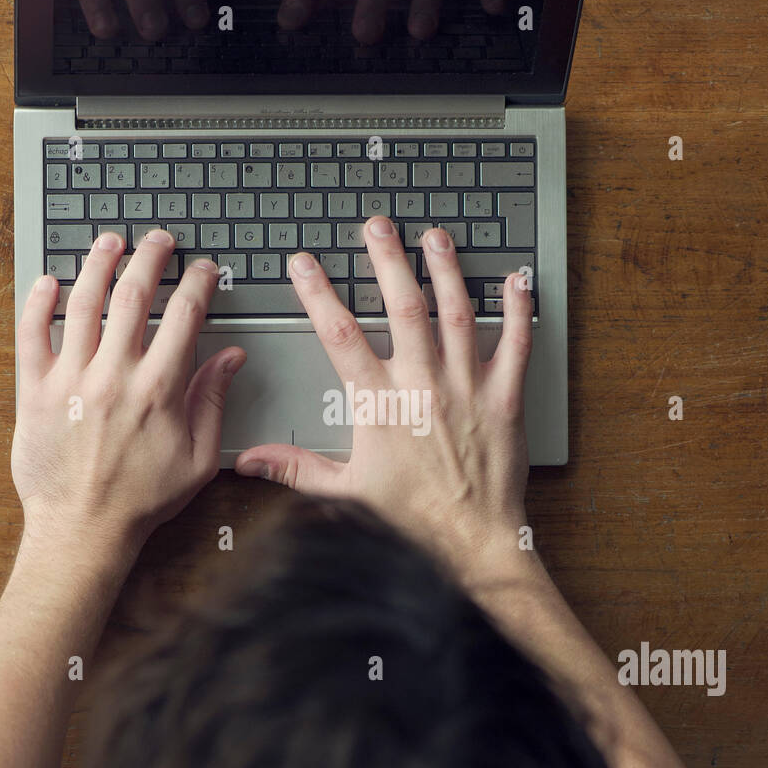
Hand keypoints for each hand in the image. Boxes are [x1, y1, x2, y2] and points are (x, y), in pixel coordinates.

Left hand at [12, 232, 245, 558]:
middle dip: (150, 257)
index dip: (198, 283)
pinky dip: (38, 300)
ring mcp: (70, 380)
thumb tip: (232, 358)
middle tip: (158, 241)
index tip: (203, 270)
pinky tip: (50, 281)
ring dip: (99, 263)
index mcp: (159, 390)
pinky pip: (30, 333)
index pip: (185, 316)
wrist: (84, 530)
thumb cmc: (141, 500)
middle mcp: (114, 376)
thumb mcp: (198, 457)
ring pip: (83, 302)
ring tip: (110, 243)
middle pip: (134, 295)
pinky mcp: (34, 390)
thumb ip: (214, 401)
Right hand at [235, 220, 532, 579]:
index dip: (318, 294)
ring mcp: (466, 387)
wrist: (471, 541)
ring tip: (434, 237)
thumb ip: (296, 467)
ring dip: (445, 270)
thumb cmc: (412, 519)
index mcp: (380, 403)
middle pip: (401, 306)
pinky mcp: (504, 398)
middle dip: (386, 260)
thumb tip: (250, 461)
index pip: (340, 334)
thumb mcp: (345, 491)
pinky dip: (517, 310)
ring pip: (456, 313)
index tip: (304, 264)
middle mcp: (422, 385)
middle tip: (377, 226)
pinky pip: (514, 344)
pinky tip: (515, 280)